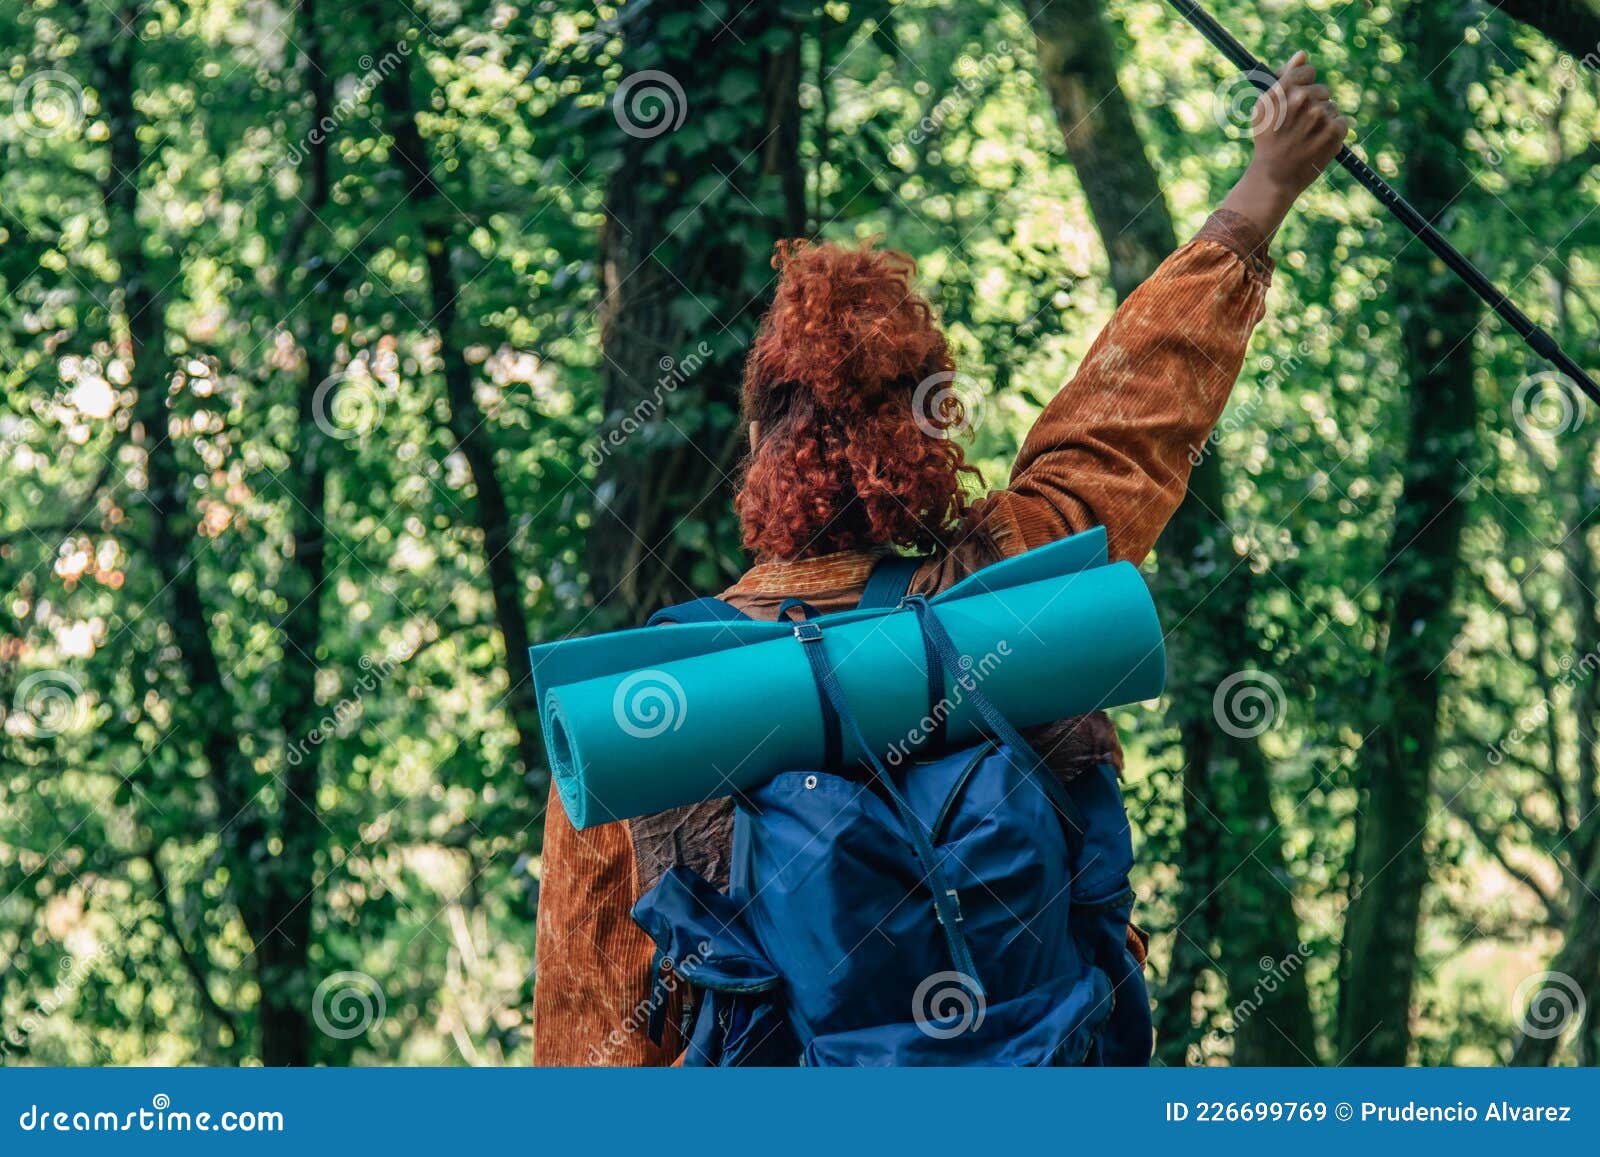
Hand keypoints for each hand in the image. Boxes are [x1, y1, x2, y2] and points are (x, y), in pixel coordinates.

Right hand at [1220, 51, 1352, 238]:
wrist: (1273, 178)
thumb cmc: (1267, 142)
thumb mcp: (1265, 109)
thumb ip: (1285, 78)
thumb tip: (1303, 54)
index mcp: (1283, 91)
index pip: (1307, 72)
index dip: (1303, 86)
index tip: (1297, 101)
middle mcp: (1300, 100)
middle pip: (1322, 90)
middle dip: (1314, 106)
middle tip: (1299, 128)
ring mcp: (1319, 116)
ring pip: (1331, 107)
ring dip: (1323, 122)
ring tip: (1306, 139)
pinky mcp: (1334, 131)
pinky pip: (1342, 122)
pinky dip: (1333, 134)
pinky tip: (1317, 144)